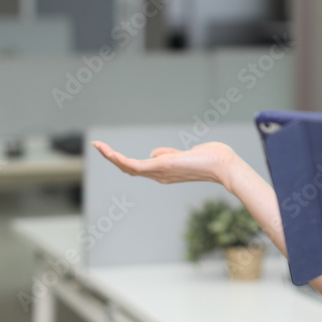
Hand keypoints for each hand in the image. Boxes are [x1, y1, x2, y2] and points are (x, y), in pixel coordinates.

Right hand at [91, 140, 236, 188]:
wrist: (224, 165)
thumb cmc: (212, 159)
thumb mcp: (187, 154)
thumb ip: (170, 154)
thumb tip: (154, 152)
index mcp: (165, 172)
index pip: (141, 168)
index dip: (125, 161)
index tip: (112, 151)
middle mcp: (159, 176)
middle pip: (130, 169)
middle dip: (113, 158)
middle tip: (98, 146)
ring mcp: (158, 173)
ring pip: (127, 167)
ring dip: (111, 157)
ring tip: (97, 145)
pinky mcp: (159, 167)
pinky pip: (133, 165)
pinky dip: (118, 158)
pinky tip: (107, 151)